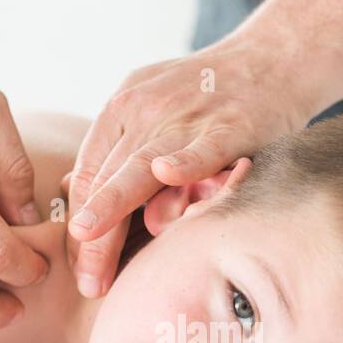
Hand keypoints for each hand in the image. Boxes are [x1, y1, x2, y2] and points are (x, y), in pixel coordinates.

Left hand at [66, 39, 313, 297]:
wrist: (273, 59)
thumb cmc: (210, 97)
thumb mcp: (151, 110)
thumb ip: (117, 150)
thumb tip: (69, 190)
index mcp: (121, 110)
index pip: (88, 175)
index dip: (79, 224)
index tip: (78, 269)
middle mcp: (144, 111)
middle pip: (106, 180)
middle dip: (94, 237)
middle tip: (86, 283)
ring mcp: (185, 117)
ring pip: (140, 167)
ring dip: (113, 207)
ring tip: (94, 247)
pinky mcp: (229, 125)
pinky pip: (202, 148)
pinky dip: (184, 161)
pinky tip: (164, 176)